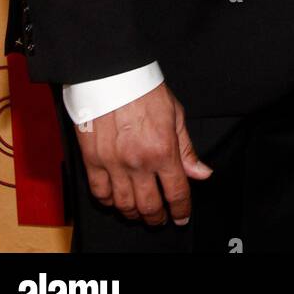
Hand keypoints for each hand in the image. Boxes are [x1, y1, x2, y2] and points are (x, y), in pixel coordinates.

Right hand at [74, 82, 212, 226]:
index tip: (182, 215)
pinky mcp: (92, 160)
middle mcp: (138, 162)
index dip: (182, 209)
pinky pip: (100, 193)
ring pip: (124, 205)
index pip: (177, 192)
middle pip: (150, 205)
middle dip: (158, 217)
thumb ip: (187, 149)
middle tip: (161, 218)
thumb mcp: (176, 115)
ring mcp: (113, 163)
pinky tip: (117, 199)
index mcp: (163, 150)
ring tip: (140, 211)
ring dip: (135, 213)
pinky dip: (109, 202)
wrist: (112, 75)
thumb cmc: (144, 89)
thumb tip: (201, 173)